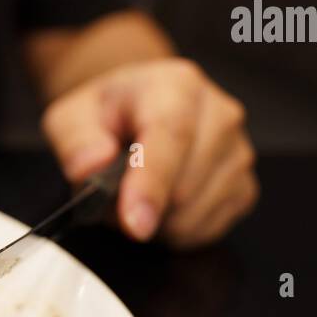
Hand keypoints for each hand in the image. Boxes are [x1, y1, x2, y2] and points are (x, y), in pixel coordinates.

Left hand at [40, 57, 257, 247]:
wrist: (138, 112)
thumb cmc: (108, 115)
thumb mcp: (72, 116)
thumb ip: (75, 139)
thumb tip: (92, 166)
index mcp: (177, 85)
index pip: (171, 137)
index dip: (151, 184)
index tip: (133, 224)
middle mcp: (220, 115)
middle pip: (185, 186)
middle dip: (139, 206)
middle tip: (111, 192)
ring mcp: (238, 152)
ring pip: (195, 215)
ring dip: (155, 221)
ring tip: (136, 193)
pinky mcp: (244, 188)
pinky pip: (207, 230)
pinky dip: (176, 231)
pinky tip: (161, 206)